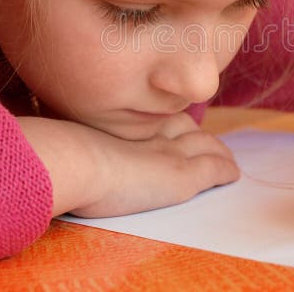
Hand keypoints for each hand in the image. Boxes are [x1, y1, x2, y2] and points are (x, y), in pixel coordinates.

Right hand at [17, 112, 239, 217]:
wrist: (73, 159)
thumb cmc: (60, 154)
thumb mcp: (69, 143)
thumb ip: (76, 143)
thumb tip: (60, 147)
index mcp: (126, 126)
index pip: (156, 119)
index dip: (170, 123)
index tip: (175, 127)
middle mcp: (152, 133)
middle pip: (185, 128)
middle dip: (198, 134)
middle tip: (207, 142)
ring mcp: (170, 153)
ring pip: (205, 147)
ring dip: (217, 152)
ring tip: (225, 159)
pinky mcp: (182, 175)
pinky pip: (214, 170)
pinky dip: (225, 170)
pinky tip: (233, 174)